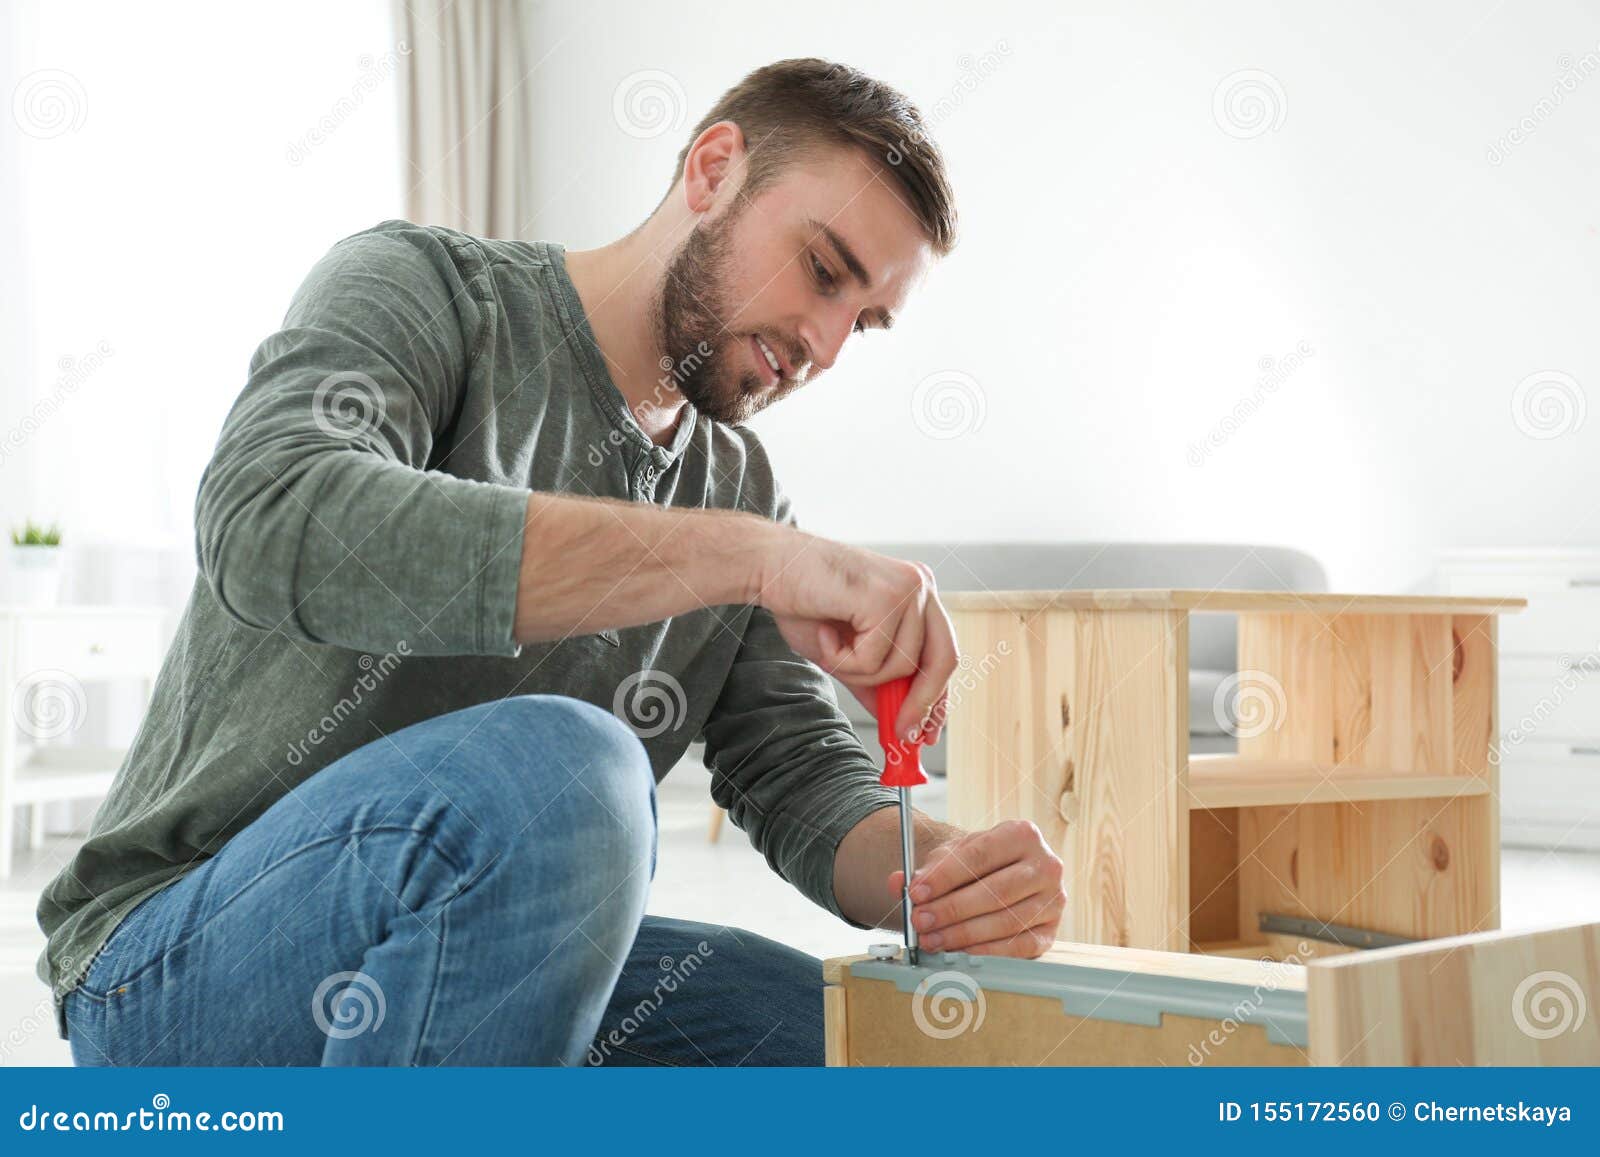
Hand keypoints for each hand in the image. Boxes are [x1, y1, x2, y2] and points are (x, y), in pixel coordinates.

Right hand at [756, 529, 956, 741]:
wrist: (769, 566)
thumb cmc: (803, 601)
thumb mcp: (846, 650)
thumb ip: (875, 678)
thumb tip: (896, 719)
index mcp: (918, 593)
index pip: (943, 652)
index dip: (938, 697)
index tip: (926, 733)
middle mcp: (921, 585)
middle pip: (943, 659)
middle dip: (921, 703)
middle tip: (900, 733)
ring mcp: (907, 588)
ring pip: (901, 666)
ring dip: (858, 671)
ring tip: (829, 644)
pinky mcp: (886, 596)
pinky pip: (874, 658)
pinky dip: (843, 659)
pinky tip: (825, 632)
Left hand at [890, 820, 1065, 956]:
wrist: (1004, 876)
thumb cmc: (978, 865)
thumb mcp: (951, 857)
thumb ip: (924, 869)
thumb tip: (898, 884)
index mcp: (1022, 834)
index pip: (980, 855)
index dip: (945, 876)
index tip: (917, 892)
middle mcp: (1046, 864)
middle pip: (995, 891)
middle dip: (951, 909)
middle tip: (920, 920)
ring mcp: (1053, 900)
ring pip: (1006, 921)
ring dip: (963, 934)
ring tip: (931, 938)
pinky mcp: (1051, 931)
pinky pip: (1019, 947)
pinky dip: (986, 951)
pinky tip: (959, 951)